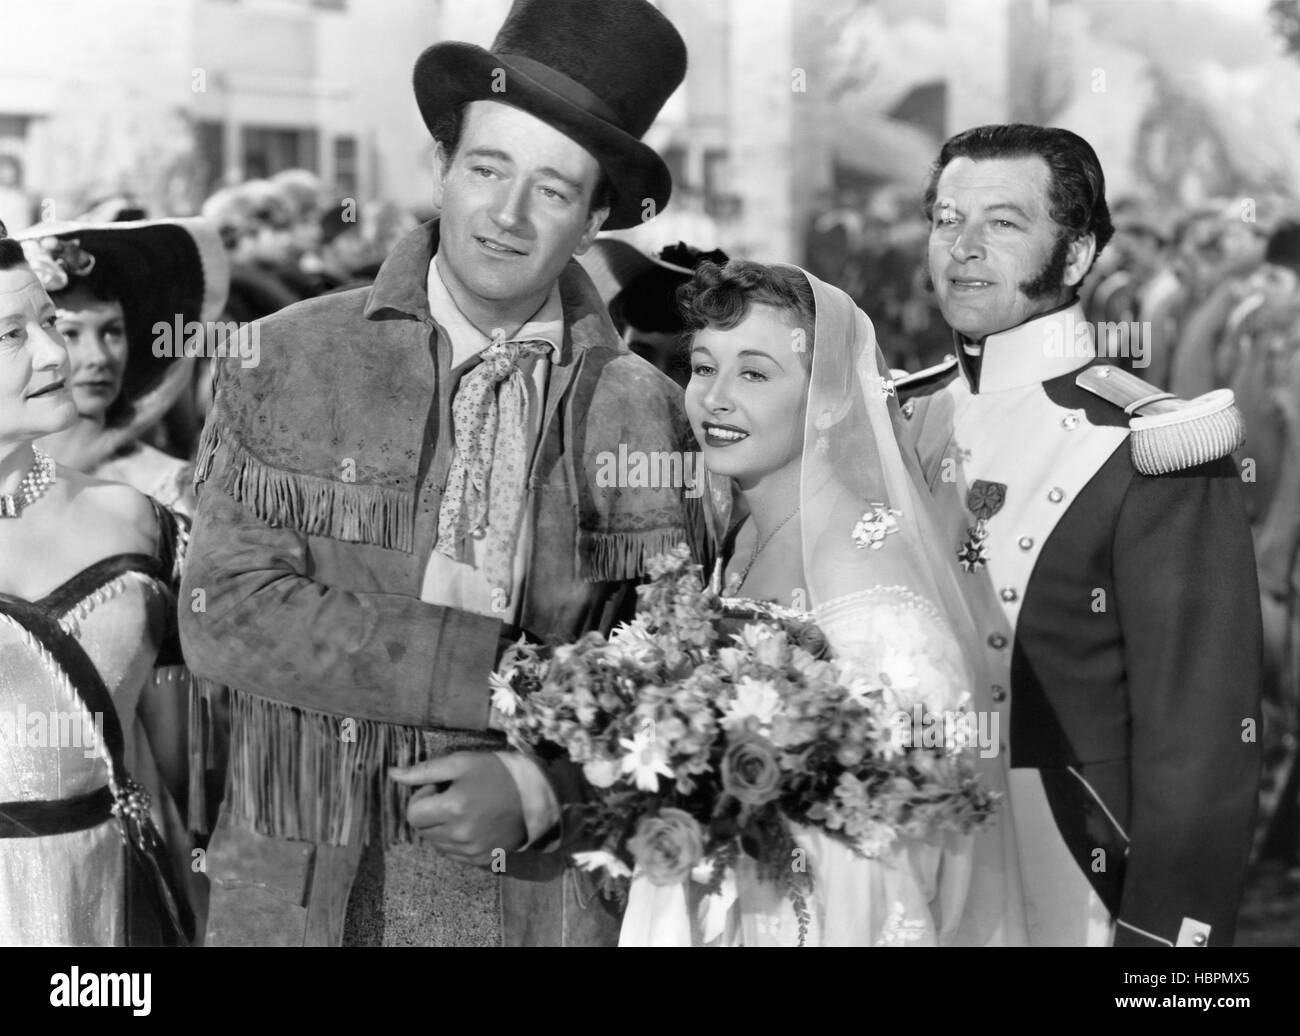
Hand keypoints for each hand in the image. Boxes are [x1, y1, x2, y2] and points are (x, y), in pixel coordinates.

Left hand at [389, 752, 526, 865]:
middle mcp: (459, 834)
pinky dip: (455, 840)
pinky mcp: (480, 860)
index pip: (412, 813)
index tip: (441, 787)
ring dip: (442, 826)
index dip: (423, 796)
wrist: (538, 798)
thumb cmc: (499, 773)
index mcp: (452, 808)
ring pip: (436, 843)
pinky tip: (473, 823)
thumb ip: (424, 770)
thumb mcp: (462, 762)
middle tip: (454, 795)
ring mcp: (470, 851)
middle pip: (422, 829)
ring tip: (466, 809)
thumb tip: (392, 774)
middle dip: (431, 811)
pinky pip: (453, 854)